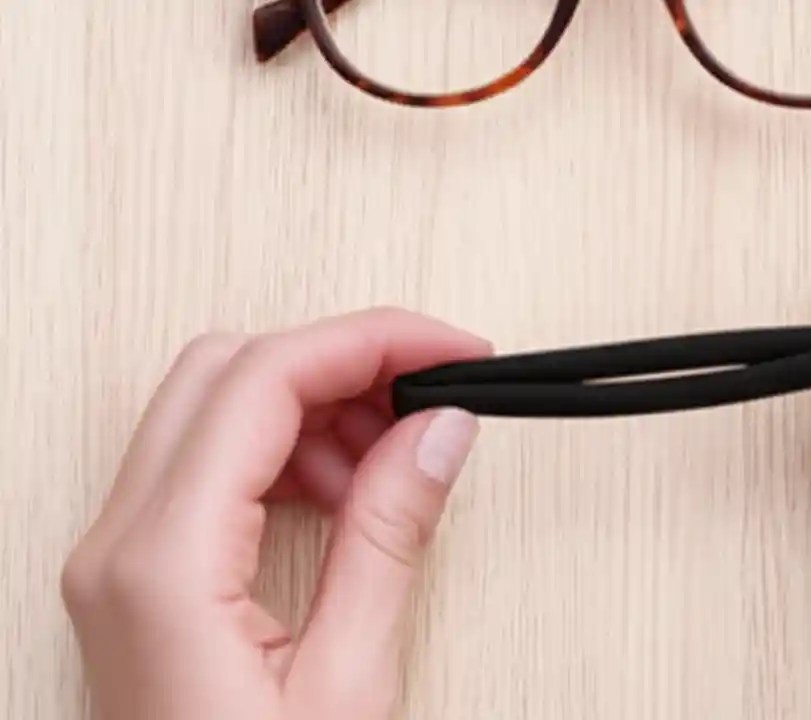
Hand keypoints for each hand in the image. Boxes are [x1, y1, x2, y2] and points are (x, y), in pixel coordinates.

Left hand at [60, 308, 491, 719]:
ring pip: (214, 405)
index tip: (451, 352)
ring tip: (394, 461)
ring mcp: (117, 558)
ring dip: (314, 407)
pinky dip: (284, 451)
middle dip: (340, 363)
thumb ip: (390, 536)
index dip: (370, 344)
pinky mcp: (137, 576)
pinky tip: (345, 495)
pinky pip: (208, 462)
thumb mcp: (348, 684)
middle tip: (430, 396)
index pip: (264, 379)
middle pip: (227, 370)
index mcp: (162, 564)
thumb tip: (438, 429)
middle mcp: (118, 544)